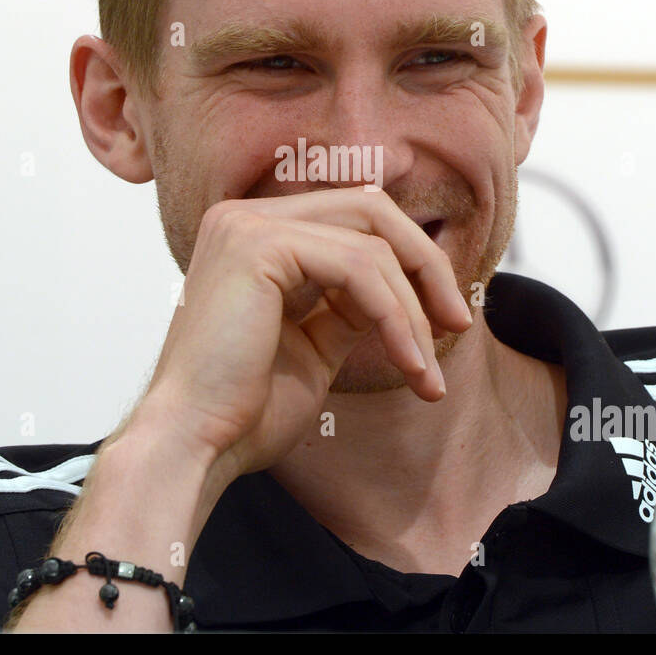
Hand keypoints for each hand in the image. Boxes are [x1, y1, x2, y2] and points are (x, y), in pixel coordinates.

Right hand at [130, 186, 472, 484]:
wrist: (196, 447)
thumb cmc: (245, 411)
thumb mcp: (316, 343)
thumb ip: (352, 304)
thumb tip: (407, 286)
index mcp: (254, 234)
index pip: (354, 217)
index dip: (410, 259)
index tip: (444, 316)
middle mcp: (244, 216)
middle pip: (370, 207)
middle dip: (426, 266)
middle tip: (459, 323)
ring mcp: (247, 224)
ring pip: (372, 241)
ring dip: (414, 310)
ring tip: (426, 371)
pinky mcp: (257, 245)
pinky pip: (358, 267)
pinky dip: (396, 316)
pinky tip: (409, 363)